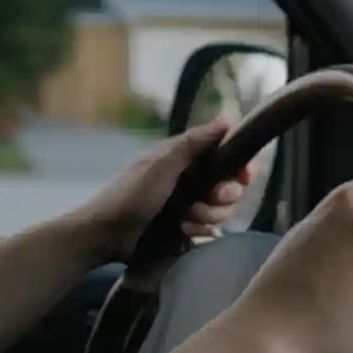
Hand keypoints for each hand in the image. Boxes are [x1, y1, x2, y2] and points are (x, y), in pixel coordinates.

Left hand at [74, 118, 254, 261]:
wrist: (107, 235)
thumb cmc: (131, 194)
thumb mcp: (162, 163)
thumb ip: (195, 142)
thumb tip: (227, 117)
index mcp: (186, 159)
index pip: (228, 158)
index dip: (242, 168)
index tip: (244, 177)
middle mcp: (191, 180)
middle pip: (231, 187)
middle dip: (224, 196)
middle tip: (210, 199)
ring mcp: (190, 205)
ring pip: (223, 210)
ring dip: (208, 216)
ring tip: (186, 219)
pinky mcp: (187, 228)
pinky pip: (210, 229)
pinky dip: (199, 230)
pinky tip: (183, 231)